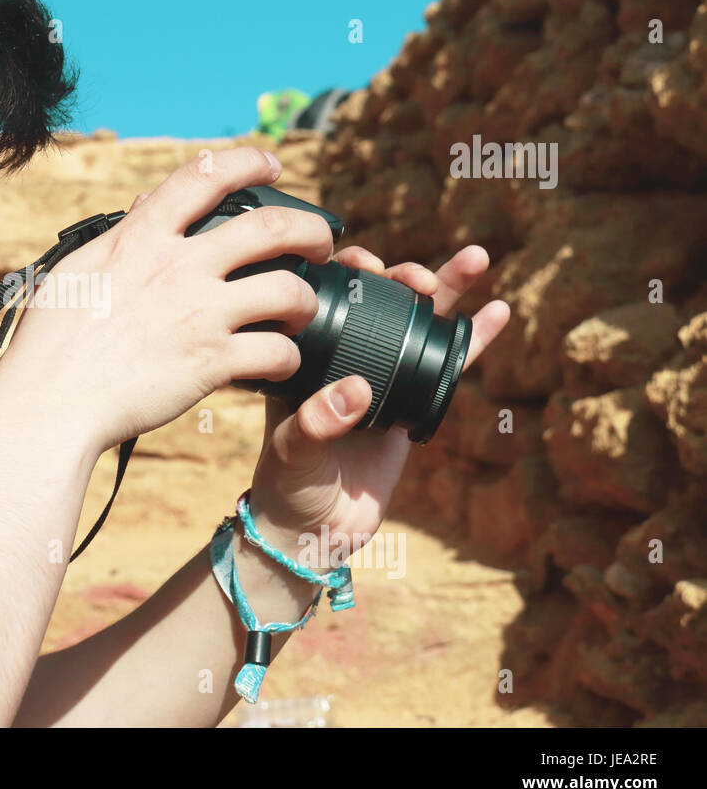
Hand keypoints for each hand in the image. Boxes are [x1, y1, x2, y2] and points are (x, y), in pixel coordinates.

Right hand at [0, 148, 334, 455]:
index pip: (206, 175)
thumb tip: (147, 205)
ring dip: (305, 301)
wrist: (50, 401)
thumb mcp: (77, 269)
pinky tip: (280, 363)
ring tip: (301, 312)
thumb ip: (121, 236)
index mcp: (143, 236)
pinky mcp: (212, 362)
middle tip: (320, 244)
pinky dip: (288, 358)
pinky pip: (277, 352)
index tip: (271, 164)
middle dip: (310, 229)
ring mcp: (199, 313)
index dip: (248, 160)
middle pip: (271, 226)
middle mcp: (178, 266)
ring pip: (289, 290)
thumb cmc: (51, 342)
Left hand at [248, 245, 510, 562]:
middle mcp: (343, 357)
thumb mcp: (294, 452)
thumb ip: (318, 422)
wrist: (316, 531)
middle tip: (416, 278)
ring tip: (476, 257)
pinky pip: (449, 363)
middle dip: (400, 277)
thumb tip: (356, 391)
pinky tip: (499, 310)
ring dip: (446, 287)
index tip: (363, 264)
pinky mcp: (414, 402)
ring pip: (418, 321)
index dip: (347, 271)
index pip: (326, 297)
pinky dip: (475, 337)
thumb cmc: (289, 486)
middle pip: (377, 300)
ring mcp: (382, 375)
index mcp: (304, 356)